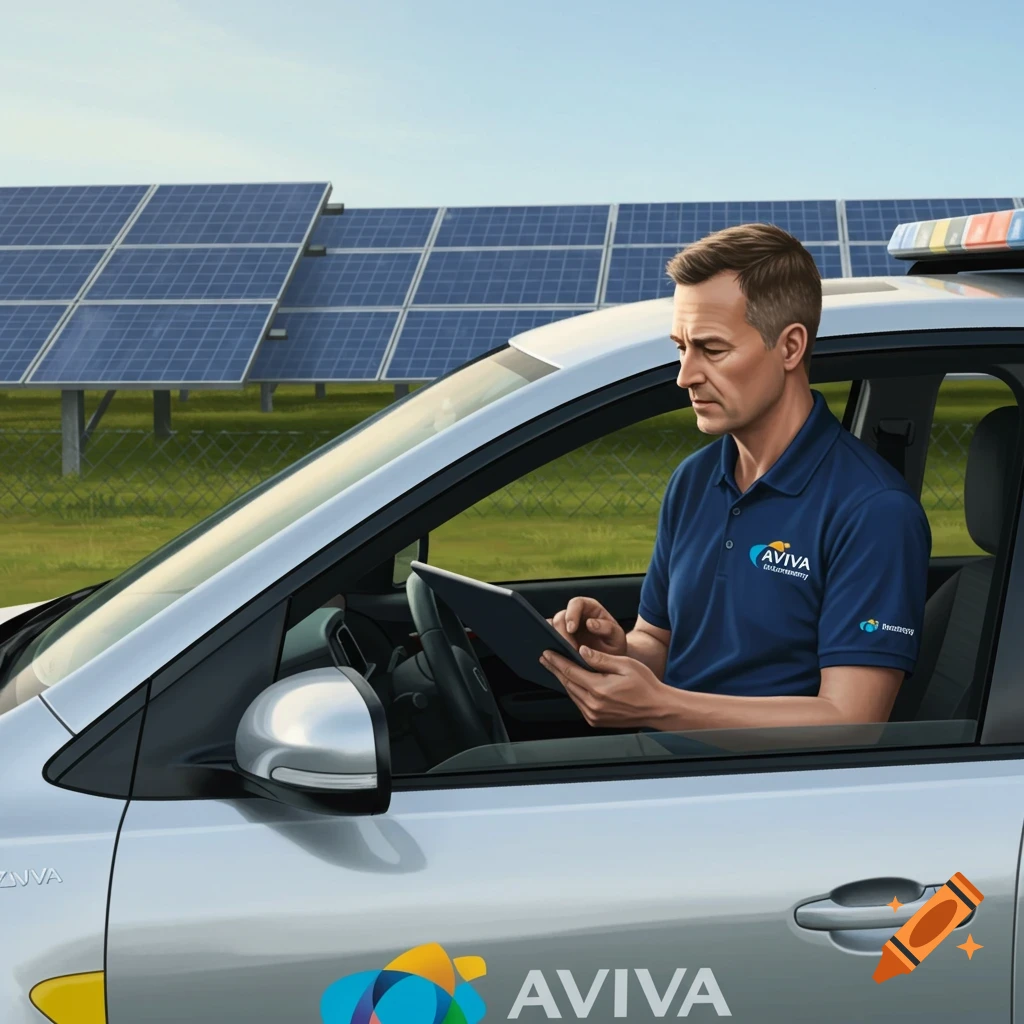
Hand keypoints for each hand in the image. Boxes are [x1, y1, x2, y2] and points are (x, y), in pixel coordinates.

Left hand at [539, 646, 666, 728]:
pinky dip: (573, 691)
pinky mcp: (595, 721)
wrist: (658, 708)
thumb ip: (600, 659)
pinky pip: (578, 703)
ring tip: (554, 667)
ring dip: (562, 679)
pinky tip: (570, 681)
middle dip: (555, 668)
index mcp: (599, 689)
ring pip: (571, 694)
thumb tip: (582, 651)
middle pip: (567, 683)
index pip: (571, 671)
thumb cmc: (646, 685)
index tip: (547, 652)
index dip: (557, 661)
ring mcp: (593, 715)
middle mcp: (593, 705)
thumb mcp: (625, 664)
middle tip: (545, 657)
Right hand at [547, 596, 626, 656]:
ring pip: (551, 628)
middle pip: (560, 617)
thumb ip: (608, 629)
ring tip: (563, 656)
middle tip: (569, 650)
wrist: (612, 660)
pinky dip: (551, 647)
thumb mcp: (617, 637)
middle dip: (561, 633)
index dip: (571, 614)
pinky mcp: (560, 640)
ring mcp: (566, 627)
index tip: (571, 629)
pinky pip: (549, 640)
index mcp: (590, 608)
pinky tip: (556, 658)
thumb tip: (590, 623)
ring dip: (554, 641)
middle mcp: (576, 615)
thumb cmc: (615, 645)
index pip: (576, 603)